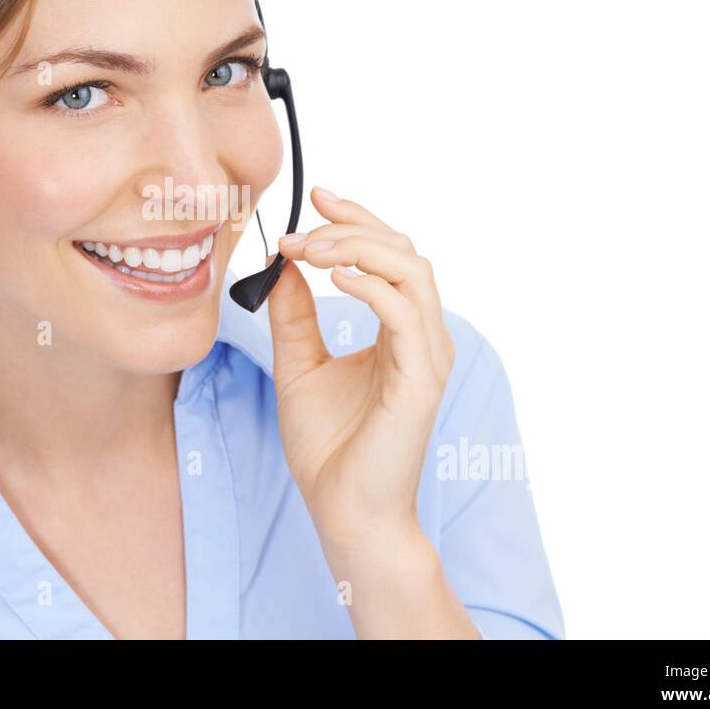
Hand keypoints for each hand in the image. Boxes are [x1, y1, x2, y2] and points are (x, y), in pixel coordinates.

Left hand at [265, 186, 455, 556]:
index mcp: (400, 331)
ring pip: (412, 272)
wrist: (344, 511)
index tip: (314, 197)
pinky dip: (370, 286)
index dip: (355, 220)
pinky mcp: (421, 380)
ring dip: (358, 249)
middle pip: (406, 251)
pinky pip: (405, 314)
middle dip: (353, 227)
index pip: (390, 256)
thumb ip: (295, 315)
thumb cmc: (329, 447)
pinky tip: (331, 278)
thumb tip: (282, 265)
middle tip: (301, 225)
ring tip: (310, 249)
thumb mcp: (299, 365)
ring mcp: (427, 357)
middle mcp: (422, 337)